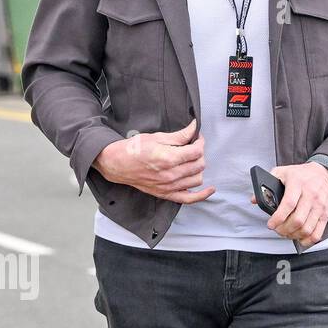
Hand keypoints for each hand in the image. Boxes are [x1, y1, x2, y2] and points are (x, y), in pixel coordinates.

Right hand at [93, 118, 215, 203]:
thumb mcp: (157, 137)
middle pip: (199, 164)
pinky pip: (189, 199)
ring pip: (197, 179)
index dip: (200, 141)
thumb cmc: (134, 149)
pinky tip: (210, 189)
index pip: (197, 151)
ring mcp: (169, 186)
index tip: (196, 138)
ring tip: (191, 161)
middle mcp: (171, 174)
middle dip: (199, 153)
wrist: (118, 164)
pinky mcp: (166, 193)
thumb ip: (179, 135)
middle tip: (192, 147)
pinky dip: (202, 195)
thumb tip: (194, 128)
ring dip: (198, 169)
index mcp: (169, 158)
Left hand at [248, 162, 327, 246]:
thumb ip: (267, 184)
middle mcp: (310, 195)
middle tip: (278, 229)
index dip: (278, 218)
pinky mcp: (325, 213)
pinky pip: (318, 231)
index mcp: (297, 184)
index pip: (288, 204)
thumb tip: (255, 199)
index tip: (271, 224)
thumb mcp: (282, 172)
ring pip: (307, 228)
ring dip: (294, 235)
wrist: (325, 172)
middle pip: (298, 220)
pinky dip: (308, 240)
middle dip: (284, 229)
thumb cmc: (302, 174)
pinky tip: (300, 238)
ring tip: (287, 233)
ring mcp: (319, 205)